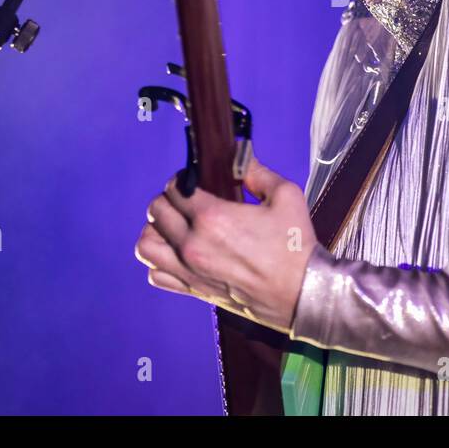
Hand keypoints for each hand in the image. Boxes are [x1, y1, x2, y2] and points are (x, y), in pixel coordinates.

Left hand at [134, 155, 316, 334]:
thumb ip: (258, 172)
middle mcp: (193, 244)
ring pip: (145, 245)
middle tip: (186, 200)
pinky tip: (176, 253)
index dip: (183, 179)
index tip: (195, 180)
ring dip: (155, 230)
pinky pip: (155, 275)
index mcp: (213, 217)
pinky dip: (158, 262)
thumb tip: (241, 155)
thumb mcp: (285, 196)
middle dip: (168, 200)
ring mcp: (190, 270)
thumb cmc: (296, 245)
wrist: (302, 293)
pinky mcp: (193, 290)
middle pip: (156, 211)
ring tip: (174, 226)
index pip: (175, 188)